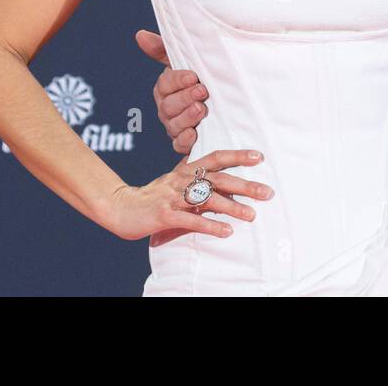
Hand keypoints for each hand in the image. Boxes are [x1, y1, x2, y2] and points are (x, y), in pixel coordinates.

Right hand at [103, 149, 273, 244]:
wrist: (120, 207)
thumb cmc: (152, 196)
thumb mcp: (174, 181)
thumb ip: (194, 176)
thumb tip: (217, 171)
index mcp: (186, 170)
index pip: (216, 158)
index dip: (238, 156)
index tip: (260, 157)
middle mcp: (181, 180)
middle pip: (218, 179)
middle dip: (245, 185)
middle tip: (268, 192)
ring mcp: (173, 197)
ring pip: (207, 199)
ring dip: (232, 207)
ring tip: (251, 215)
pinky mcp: (165, 215)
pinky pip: (191, 221)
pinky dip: (210, 226)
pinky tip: (226, 232)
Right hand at [138, 29, 206, 155]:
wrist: (230, 104)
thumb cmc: (205, 79)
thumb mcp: (189, 61)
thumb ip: (164, 50)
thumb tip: (139, 35)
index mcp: (166, 89)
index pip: (165, 85)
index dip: (178, 81)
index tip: (193, 76)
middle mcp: (168, 109)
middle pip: (167, 106)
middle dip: (185, 98)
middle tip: (202, 92)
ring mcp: (176, 127)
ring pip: (173, 125)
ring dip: (187, 117)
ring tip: (202, 109)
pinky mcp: (186, 144)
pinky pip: (179, 146)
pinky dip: (185, 140)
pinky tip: (194, 134)